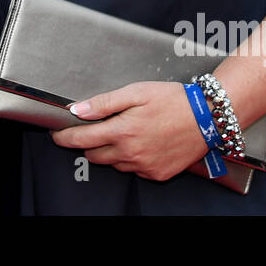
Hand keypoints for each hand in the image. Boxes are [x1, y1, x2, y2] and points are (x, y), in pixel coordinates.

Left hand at [50, 82, 209, 180]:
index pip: (81, 140)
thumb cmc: (174, 100)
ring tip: (125, 132)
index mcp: (123, 131)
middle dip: (88, 144)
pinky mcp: (157, 173)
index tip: (58, 133)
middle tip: (95, 129)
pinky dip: (131, 159)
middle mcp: (131, 153)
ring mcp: (144, 166)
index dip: (64, 137)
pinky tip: (141, 143)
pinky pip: (134, 170)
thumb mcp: (136, 92)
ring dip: (110, 151)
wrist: (208, 117)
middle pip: (94, 156)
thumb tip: (78, 110)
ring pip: (114, 164)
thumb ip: (104, 102)